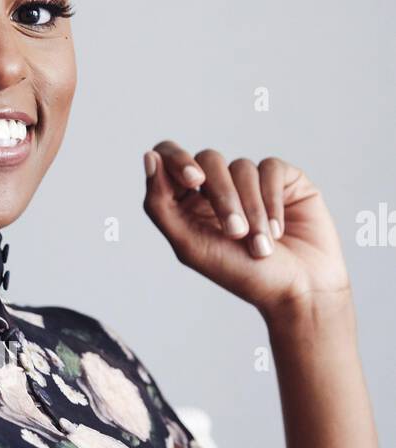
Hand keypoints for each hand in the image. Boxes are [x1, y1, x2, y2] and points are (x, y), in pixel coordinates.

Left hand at [142, 141, 351, 321]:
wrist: (298, 290)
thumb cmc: (241, 275)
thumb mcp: (190, 245)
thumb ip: (160, 204)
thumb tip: (149, 156)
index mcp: (187, 202)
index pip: (169, 158)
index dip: (178, 160)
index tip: (194, 181)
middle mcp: (218, 188)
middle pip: (208, 159)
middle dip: (222, 196)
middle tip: (235, 233)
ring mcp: (252, 182)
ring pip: (241, 167)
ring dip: (251, 209)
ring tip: (261, 246)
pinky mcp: (284, 179)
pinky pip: (270, 167)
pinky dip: (272, 201)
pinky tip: (277, 230)